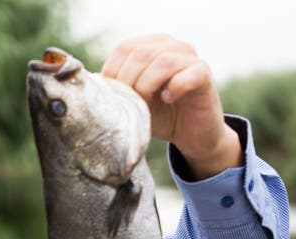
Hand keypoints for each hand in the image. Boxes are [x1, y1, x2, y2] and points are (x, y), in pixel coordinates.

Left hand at [101, 34, 241, 179]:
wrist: (191, 135)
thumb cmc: (159, 116)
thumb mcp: (132, 102)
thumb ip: (117, 90)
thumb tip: (91, 84)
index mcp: (150, 47)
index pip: (124, 48)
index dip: (113, 72)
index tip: (115, 96)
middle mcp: (171, 46)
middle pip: (141, 53)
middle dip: (129, 82)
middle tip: (131, 103)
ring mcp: (190, 58)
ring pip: (163, 62)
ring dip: (147, 86)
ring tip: (147, 103)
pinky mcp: (204, 74)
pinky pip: (186, 75)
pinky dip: (173, 88)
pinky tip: (168, 99)